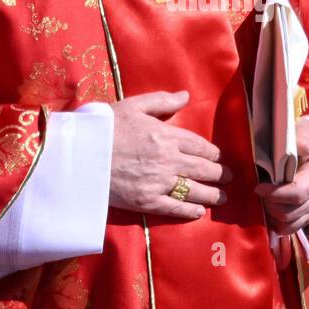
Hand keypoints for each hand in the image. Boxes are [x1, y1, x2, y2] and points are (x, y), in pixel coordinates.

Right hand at [107, 90, 232, 219]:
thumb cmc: (104, 127)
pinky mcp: (146, 202)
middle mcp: (168, 160)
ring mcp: (158, 182)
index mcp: (166, 135)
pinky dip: (189, 211)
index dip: (214, 154)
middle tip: (229, 178)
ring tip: (223, 197)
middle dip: (220, 174)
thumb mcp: (133, 105)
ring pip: (194, 190)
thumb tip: (186, 96)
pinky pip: (174, 208)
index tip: (219, 158)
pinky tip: (199, 213)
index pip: (200, 146)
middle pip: (203, 169)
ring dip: (212, 195)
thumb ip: (162, 101)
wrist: (79, 154)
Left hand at [254, 118, 308, 237]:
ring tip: (263, 200)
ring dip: (272, 215)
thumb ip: (302, 138)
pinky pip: (292, 228)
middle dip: (269, 204)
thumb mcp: (308, 131)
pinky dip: (277, 223)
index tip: (258, 187)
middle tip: (258, 191)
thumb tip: (294, 146)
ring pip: (289, 225)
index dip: (274, 194)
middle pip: (290, 213)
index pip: (297, 193)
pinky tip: (270, 209)